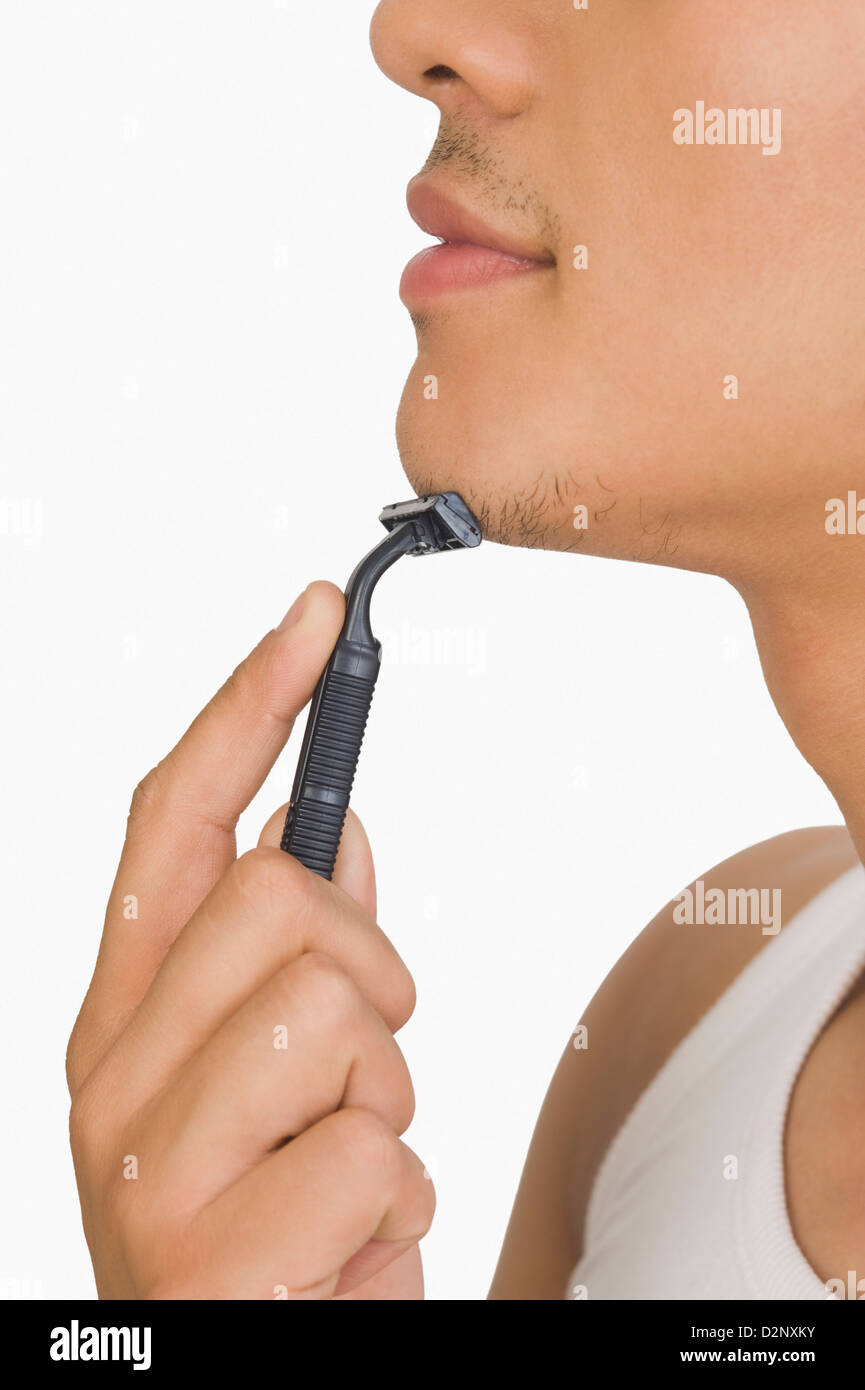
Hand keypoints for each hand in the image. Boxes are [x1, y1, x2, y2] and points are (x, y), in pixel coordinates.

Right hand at [66, 582, 432, 1299]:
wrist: (256, 1372)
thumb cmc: (271, 1217)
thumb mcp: (281, 1073)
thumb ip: (295, 950)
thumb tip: (329, 824)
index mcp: (120, 1017)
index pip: (173, 823)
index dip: (245, 707)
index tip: (313, 617)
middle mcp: (110, 1078)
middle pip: (281, 899)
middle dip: (371, 968)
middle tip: (363, 1056)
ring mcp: (148, 1170)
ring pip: (339, 1011)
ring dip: (387, 1091)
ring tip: (345, 1165)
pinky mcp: (217, 1257)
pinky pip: (380, 1147)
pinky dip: (400, 1196)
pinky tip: (349, 1246)